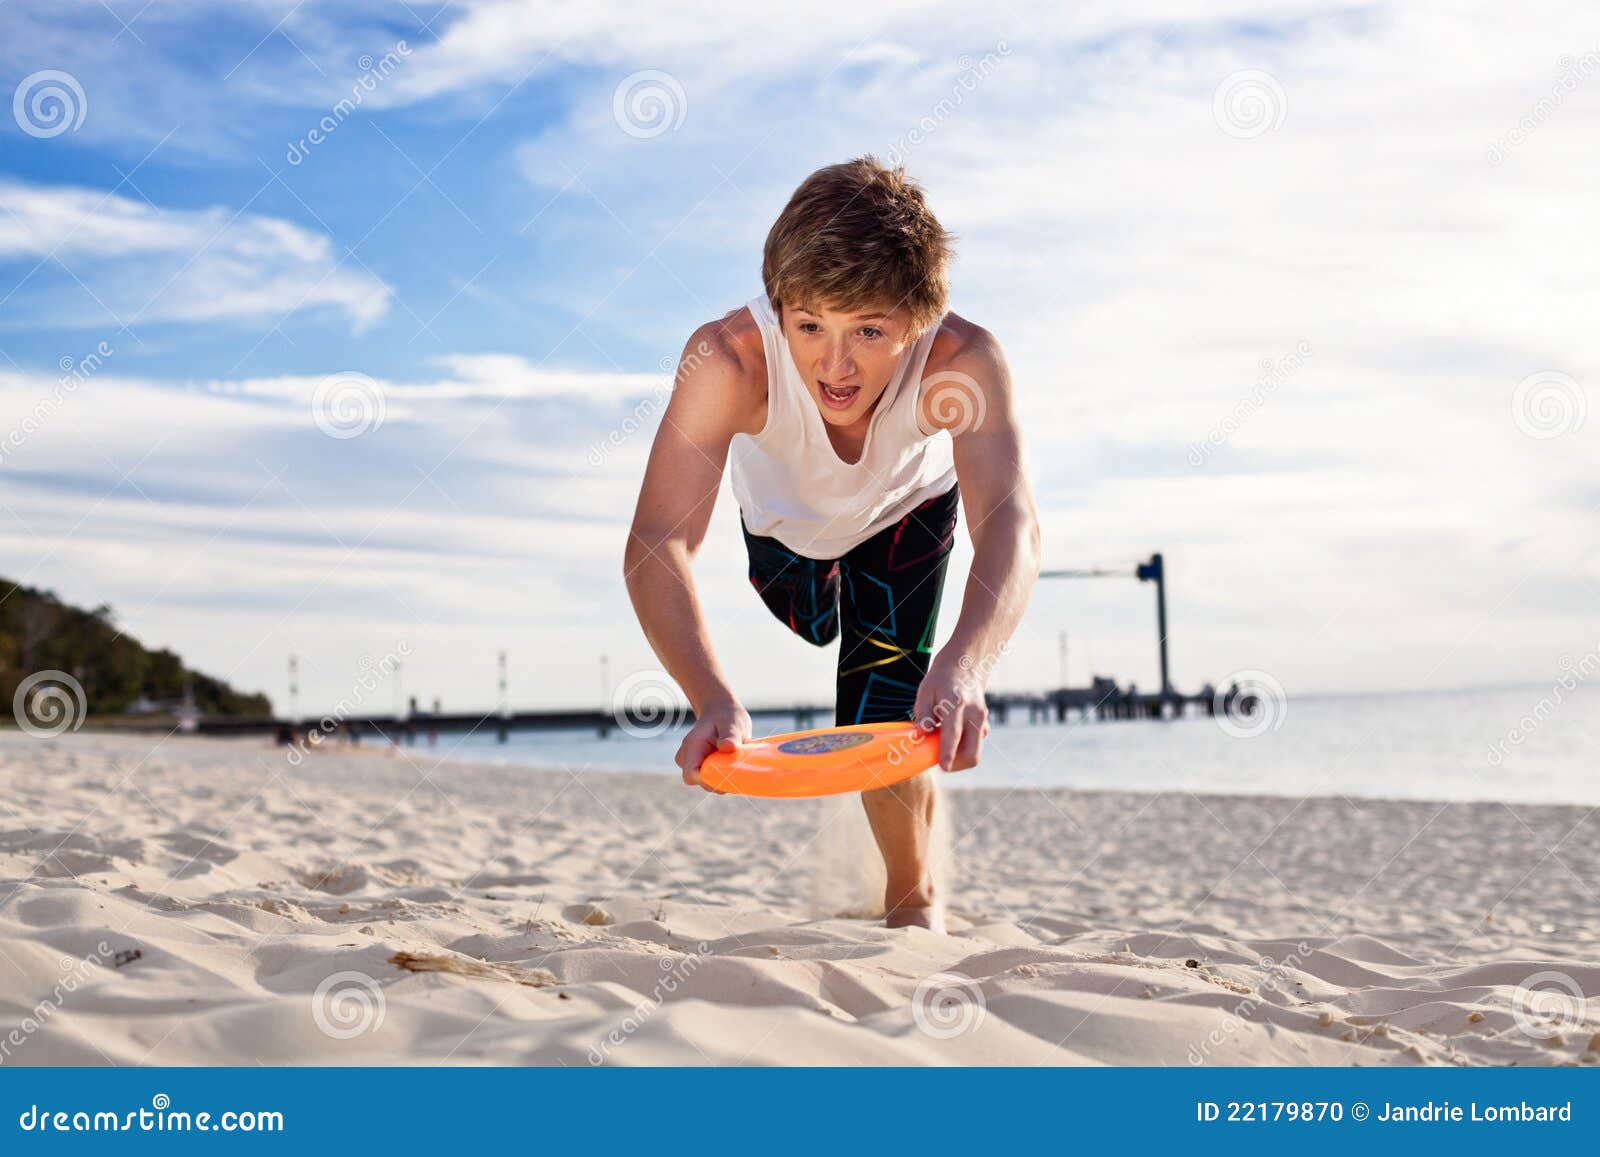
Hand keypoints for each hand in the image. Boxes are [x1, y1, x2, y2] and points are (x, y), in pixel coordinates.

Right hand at [676, 697, 751, 790]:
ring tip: (733, 759)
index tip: (726, 772)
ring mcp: (693, 762)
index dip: (707, 780)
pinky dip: (722, 774)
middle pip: (699, 781)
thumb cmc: (727, 716)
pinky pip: (711, 778)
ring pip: (706, 781)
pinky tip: (731, 761)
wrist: (721, 711)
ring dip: (721, 776)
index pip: (690, 774)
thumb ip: (730, 735)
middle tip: (736, 764)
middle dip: (719, 779)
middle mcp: (688, 756)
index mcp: (692, 746)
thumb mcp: (732, 723)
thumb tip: (727, 747)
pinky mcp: (702, 766)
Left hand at [914, 656, 989, 771]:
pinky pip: (975, 746)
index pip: (954, 732)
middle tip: (937, 762)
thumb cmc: (941, 681)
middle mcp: (975, 714)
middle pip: (972, 751)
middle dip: (955, 764)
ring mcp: (983, 721)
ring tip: (941, 745)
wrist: (964, 669)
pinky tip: (951, 739)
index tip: (944, 767)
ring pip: (975, 753)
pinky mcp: (985, 727)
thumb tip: (920, 734)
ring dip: (958, 757)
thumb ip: (923, 713)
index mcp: (957, 703)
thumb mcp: (926, 691)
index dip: (948, 752)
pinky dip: (962, 749)